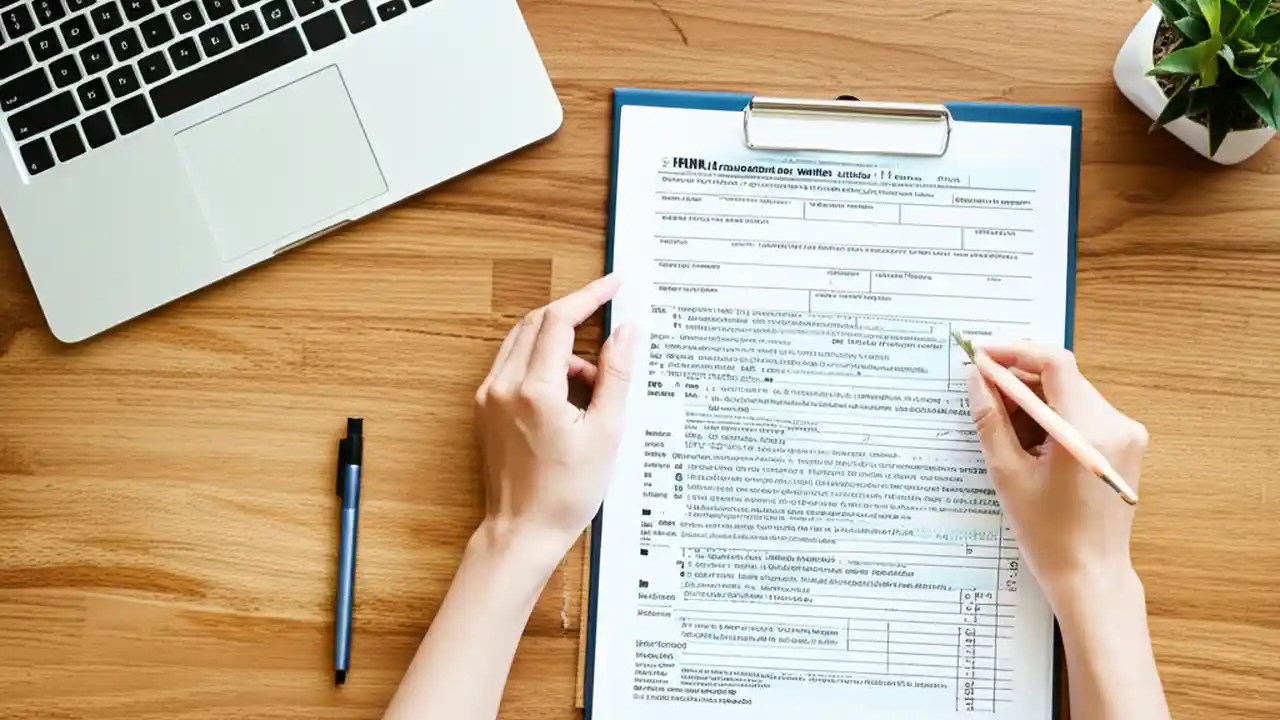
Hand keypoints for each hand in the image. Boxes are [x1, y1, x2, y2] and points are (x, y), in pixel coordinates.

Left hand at [473, 274, 635, 559]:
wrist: (523, 531)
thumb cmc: (565, 493)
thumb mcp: (606, 432)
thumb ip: (616, 374)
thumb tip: (627, 332)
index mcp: (534, 390)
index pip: (559, 320)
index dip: (589, 296)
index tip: (614, 284)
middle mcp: (503, 386)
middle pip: (537, 322)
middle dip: (574, 314)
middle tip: (609, 315)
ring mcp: (489, 396)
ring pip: (524, 341)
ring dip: (560, 343)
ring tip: (594, 378)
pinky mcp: (486, 408)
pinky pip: (515, 365)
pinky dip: (544, 363)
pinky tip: (570, 391)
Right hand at [965, 343, 1148, 608]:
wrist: (1091, 575)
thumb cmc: (1049, 534)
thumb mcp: (1008, 473)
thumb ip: (991, 419)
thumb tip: (976, 379)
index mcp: (1089, 429)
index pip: (1054, 363)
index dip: (1015, 352)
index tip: (982, 355)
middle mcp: (1117, 423)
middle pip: (1062, 377)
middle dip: (1018, 380)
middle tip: (981, 394)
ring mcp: (1126, 433)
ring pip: (1070, 394)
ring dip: (1034, 400)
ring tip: (1003, 428)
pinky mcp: (1125, 444)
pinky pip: (1082, 413)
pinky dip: (1052, 416)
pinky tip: (1029, 443)